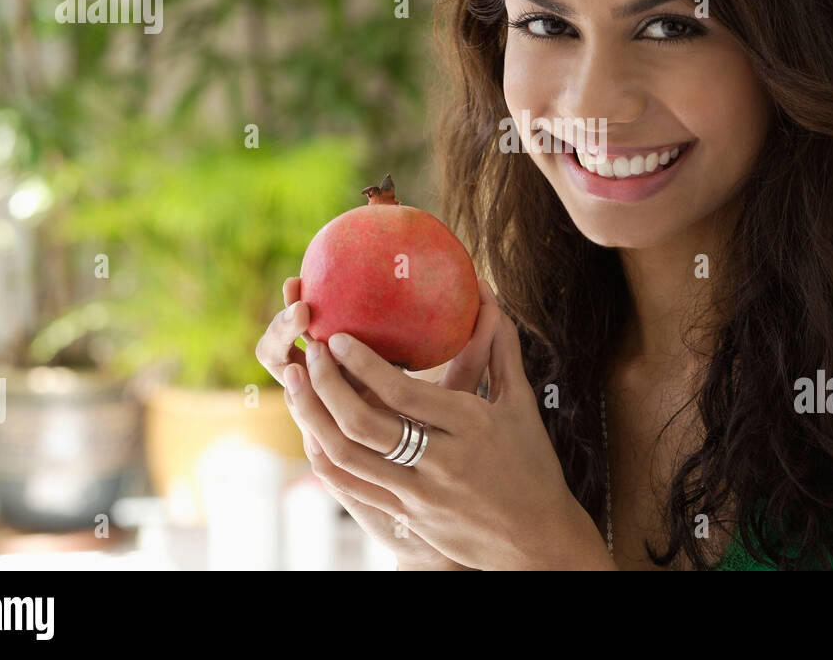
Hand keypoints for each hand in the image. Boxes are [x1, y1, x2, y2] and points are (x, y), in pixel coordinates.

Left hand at [288, 278, 606, 569]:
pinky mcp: (405, 517)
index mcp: (470, 426)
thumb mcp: (522, 403)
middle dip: (328, 384)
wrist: (535, 539)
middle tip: (312, 352)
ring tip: (297, 384)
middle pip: (364, 424)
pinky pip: (350, 486)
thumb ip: (501, 347)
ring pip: (347, 457)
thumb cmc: (532, 464)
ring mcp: (418, 495)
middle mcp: (440, 462)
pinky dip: (324, 455)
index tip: (339, 337)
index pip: (403, 393)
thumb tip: (487, 294)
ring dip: (313, 416)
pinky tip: (313, 429)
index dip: (363, 363)